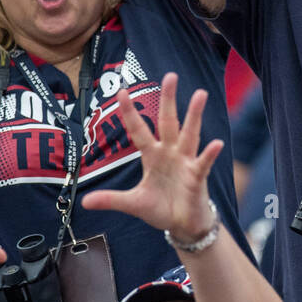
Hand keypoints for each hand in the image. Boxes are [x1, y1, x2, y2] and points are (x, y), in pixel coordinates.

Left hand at [81, 73, 220, 241]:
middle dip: (168, 100)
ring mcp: (185, 162)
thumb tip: (85, 202)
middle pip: (168, 122)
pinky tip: (216, 143)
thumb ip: (111, 199)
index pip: (139, 130)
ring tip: (200, 94)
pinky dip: (209, 153)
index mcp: (152, 156)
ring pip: (189, 134)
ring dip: (194, 116)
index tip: (121, 91)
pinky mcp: (197, 177)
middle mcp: (169, 153)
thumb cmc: (161, 208)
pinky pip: (203, 163)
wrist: (183, 225)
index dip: (130, 112)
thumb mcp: (133, 204)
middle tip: (171, 76)